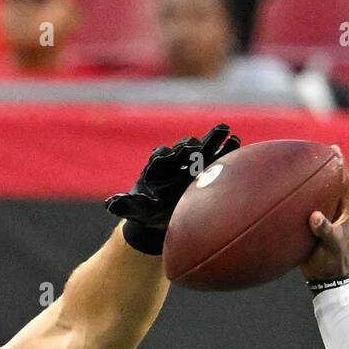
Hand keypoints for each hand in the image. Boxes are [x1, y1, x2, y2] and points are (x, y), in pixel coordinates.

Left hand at [105, 124, 241, 253]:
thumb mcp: (135, 210)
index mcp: (156, 168)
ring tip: (227, 133)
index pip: (161, 158)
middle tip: (199, 142)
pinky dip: (225, 152)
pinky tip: (237, 142)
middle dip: (192, 146)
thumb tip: (111, 204)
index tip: (173, 155)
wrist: (163, 215)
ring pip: (202, 151)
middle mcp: (175, 162)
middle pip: (183, 150)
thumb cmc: (146, 212)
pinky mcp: (205, 171)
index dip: (167, 156)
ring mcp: (191, 165)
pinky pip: (216, 160)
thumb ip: (125, 205)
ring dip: (213, 142)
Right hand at [301, 146, 348, 280]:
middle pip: (334, 183)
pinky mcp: (318, 225)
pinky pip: (311, 205)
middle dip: (327, 167)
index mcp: (348, 211)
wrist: (327, 279)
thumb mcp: (330, 245)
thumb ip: (325, 230)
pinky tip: (291, 190)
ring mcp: (329, 217)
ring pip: (322, 193)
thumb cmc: (333, 262)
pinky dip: (304, 196)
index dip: (339, 165)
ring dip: (315, 180)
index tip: (333, 148)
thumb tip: (314, 216)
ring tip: (303, 165)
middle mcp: (340, 210)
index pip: (344, 182)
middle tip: (318, 149)